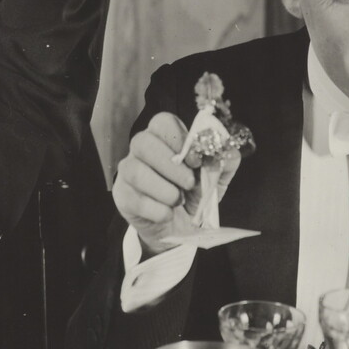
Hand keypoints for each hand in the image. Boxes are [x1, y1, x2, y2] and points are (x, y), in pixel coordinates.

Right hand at [112, 112, 242, 255]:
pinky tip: (167, 214)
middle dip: (171, 166)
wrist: (179, 226)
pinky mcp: (122, 196)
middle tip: (189, 184)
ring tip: (178, 201)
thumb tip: (226, 147)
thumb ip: (224, 159)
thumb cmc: (194, 193)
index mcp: (163, 137)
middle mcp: (141, 149)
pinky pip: (134, 199)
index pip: (162, 122)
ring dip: (163, 189)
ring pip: (135, 171)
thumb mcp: (215, 176)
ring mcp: (127, 172)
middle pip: (144, 142)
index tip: (196, 161)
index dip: (179, 138)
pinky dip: (156, 210)